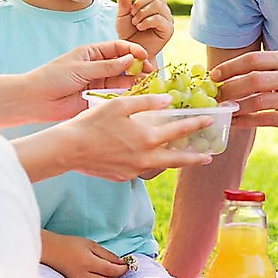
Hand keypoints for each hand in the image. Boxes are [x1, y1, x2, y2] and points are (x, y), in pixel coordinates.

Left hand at [26, 39, 149, 120]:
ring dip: (136, 81)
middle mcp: (98, 67)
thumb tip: (130, 59)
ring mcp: (99, 83)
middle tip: (152, 72)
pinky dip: (127, 95)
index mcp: (92, 53)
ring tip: (148, 83)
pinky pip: (116, 95)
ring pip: (122, 80)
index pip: (118, 48)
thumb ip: (107, 66)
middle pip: (124, 64)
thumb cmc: (53, 77)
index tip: (144, 55)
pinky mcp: (98, 98)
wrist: (36, 100)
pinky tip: (137, 95)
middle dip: (138, 67)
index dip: (133, 50)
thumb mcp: (81, 68)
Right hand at [43, 232, 127, 277]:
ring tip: (103, 275)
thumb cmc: (70, 245)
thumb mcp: (90, 244)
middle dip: (114, 276)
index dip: (122, 269)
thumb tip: (122, 263)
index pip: (111, 270)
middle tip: (113, 268)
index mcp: (87, 262)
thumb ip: (107, 254)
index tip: (126, 265)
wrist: (50, 252)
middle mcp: (83, 276)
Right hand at [66, 93, 216, 178]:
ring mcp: (134, 170)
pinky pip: (141, 169)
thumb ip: (147, 102)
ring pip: (160, 166)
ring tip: (182, 158)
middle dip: (195, 158)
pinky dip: (149, 163)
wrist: (69, 149)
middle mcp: (145, 158)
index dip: (196, 124)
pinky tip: (148, 157)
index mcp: (147, 137)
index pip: (179, 130)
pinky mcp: (123, 177)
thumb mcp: (120, 105)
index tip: (209, 120)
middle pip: (178, 159)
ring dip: (173, 162)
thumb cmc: (92, 123)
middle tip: (208, 156)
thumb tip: (168, 101)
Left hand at [116, 0, 172, 63]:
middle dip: (141, 1)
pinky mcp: (169, 29)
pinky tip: (141, 27)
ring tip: (135, 23)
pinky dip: (147, 22)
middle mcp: (161, 8)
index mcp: (150, 3)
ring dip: (143, 13)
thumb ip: (123, 2)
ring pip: (157, 5)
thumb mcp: (122, 16)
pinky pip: (159, 18)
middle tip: (131, 10)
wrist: (132, 52)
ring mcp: (167, 18)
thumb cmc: (128, 34)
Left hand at [210, 48, 277, 134]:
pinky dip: (245, 121)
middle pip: (254, 80)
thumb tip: (221, 75)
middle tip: (215, 96)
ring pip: (258, 102)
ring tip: (222, 110)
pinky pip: (264, 120)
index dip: (230, 67)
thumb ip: (260, 69)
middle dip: (230, 88)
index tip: (213, 76)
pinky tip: (234, 121)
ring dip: (236, 107)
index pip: (253, 59)